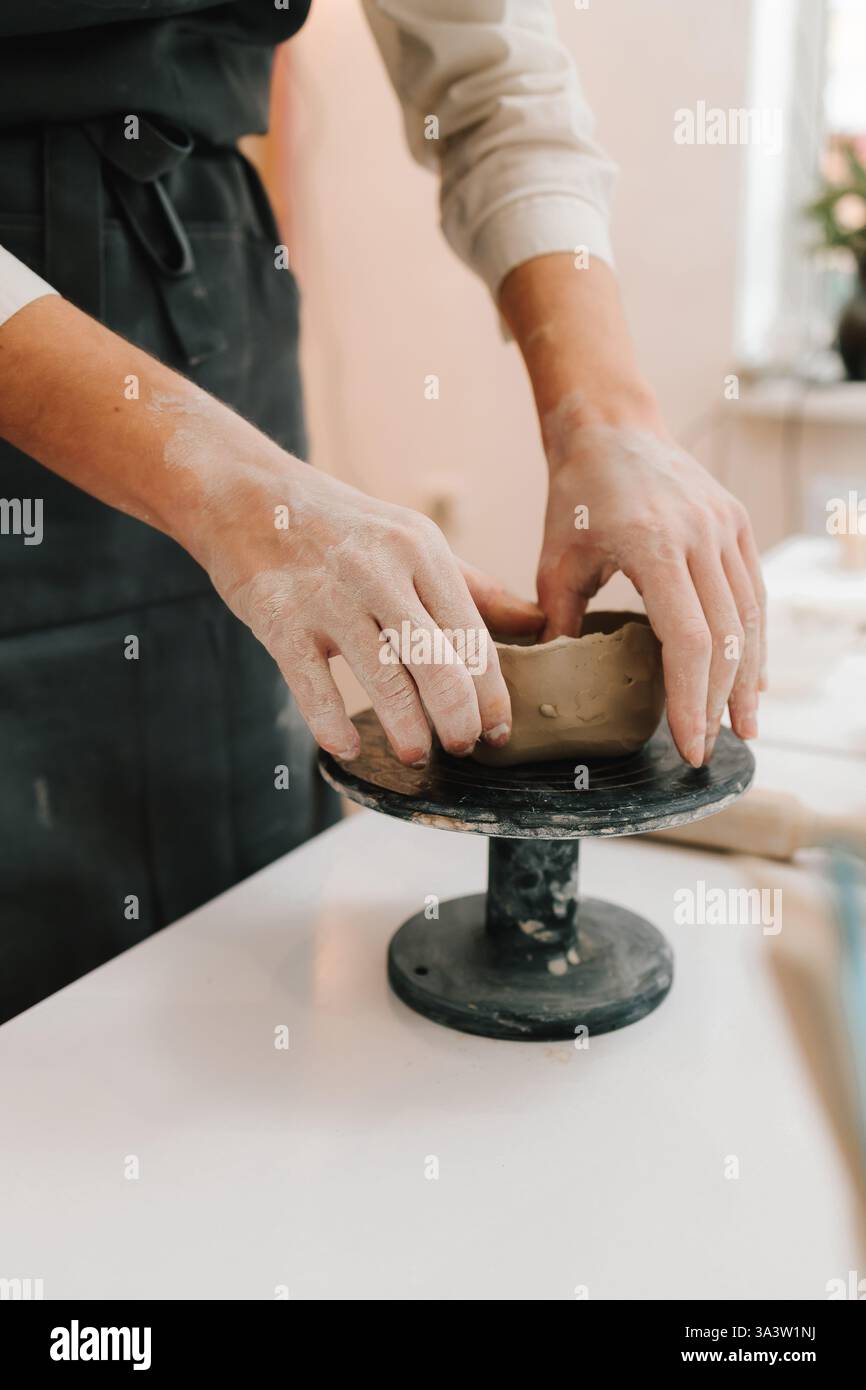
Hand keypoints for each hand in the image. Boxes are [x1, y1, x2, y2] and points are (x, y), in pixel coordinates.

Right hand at [203, 460, 542, 765]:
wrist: (244, 493)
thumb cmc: (341, 526)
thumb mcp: (412, 540)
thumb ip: (473, 587)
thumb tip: (537, 624)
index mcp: (420, 550)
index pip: (470, 635)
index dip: (491, 693)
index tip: (498, 731)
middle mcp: (378, 571)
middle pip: (436, 661)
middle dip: (459, 716)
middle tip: (464, 746)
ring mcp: (327, 596)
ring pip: (382, 678)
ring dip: (407, 729)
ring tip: (416, 755)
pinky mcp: (279, 617)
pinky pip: (312, 684)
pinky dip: (332, 725)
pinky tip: (347, 748)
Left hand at [537, 416, 765, 766]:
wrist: (612, 427)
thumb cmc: (576, 496)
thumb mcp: (557, 562)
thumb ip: (561, 625)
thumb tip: (558, 684)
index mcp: (654, 545)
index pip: (688, 639)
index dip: (691, 699)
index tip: (689, 744)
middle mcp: (701, 536)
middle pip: (725, 637)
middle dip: (720, 702)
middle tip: (710, 749)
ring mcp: (726, 528)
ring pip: (749, 618)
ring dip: (746, 678)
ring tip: (742, 728)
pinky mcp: (737, 525)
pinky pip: (753, 594)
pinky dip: (753, 640)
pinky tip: (748, 679)